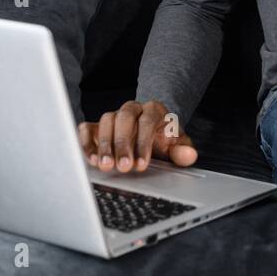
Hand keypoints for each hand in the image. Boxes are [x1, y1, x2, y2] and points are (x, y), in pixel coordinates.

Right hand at [77, 100, 196, 173]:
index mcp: (153, 110)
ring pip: (106, 121)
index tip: (141, 165)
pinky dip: (87, 142)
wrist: (151, 132)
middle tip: (122, 167)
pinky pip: (87, 128)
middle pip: (124, 118)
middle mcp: (132, 108)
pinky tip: (91, 159)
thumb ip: (182, 150)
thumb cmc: (163, 139)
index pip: (147, 121)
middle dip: (122, 144)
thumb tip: (190, 156)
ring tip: (106, 166)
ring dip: (104, 145)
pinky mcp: (97, 126)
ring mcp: (113, 115)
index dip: (143, 143)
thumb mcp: (176, 144)